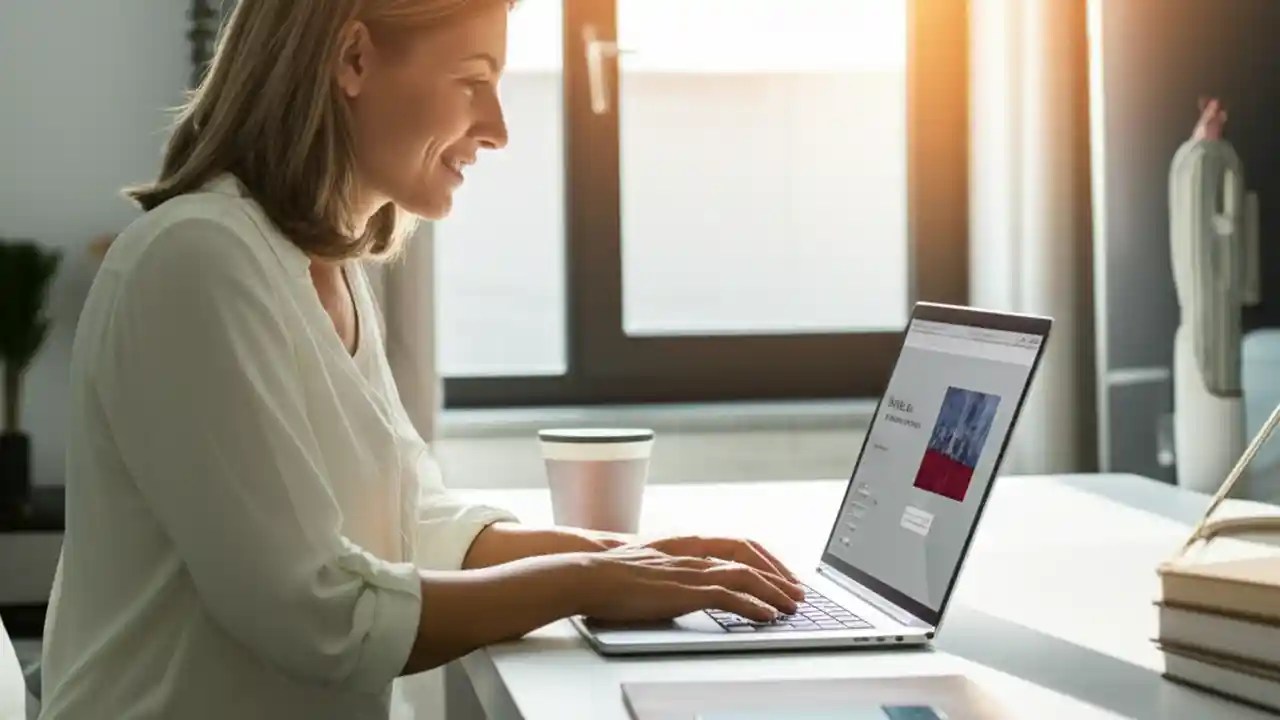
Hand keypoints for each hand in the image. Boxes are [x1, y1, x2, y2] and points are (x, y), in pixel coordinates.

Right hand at [573, 546, 803, 623]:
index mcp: (687, 546)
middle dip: (778, 575)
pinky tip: (767, 616)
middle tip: (798, 592)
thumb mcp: (648, 565)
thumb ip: (670, 569)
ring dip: (774, 591)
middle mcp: (695, 554)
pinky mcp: (686, 591)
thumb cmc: (610, 574)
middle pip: (750, 558)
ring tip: (791, 607)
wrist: (588, 574)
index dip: (764, 559)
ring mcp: (692, 571)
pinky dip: (754, 606)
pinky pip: (731, 597)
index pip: (739, 545)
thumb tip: (679, 583)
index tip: (780, 574)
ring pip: (746, 576)